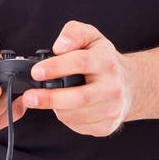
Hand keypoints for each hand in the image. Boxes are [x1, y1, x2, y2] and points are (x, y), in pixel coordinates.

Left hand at [24, 21, 133, 136]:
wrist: (129, 84)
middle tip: (29, 97)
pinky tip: (65, 107)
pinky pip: (79, 126)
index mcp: (106, 61)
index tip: (36, 72)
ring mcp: (112, 108)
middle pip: (78, 97)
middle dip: (50, 98)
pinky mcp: (108, 126)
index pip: (80, 63)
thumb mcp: (91, 37)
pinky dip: (66, 118)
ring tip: (48, 98)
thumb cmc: (103, 59)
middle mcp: (112, 86)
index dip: (55, 67)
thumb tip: (59, 46)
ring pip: (75, 115)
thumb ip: (73, 33)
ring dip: (56, 108)